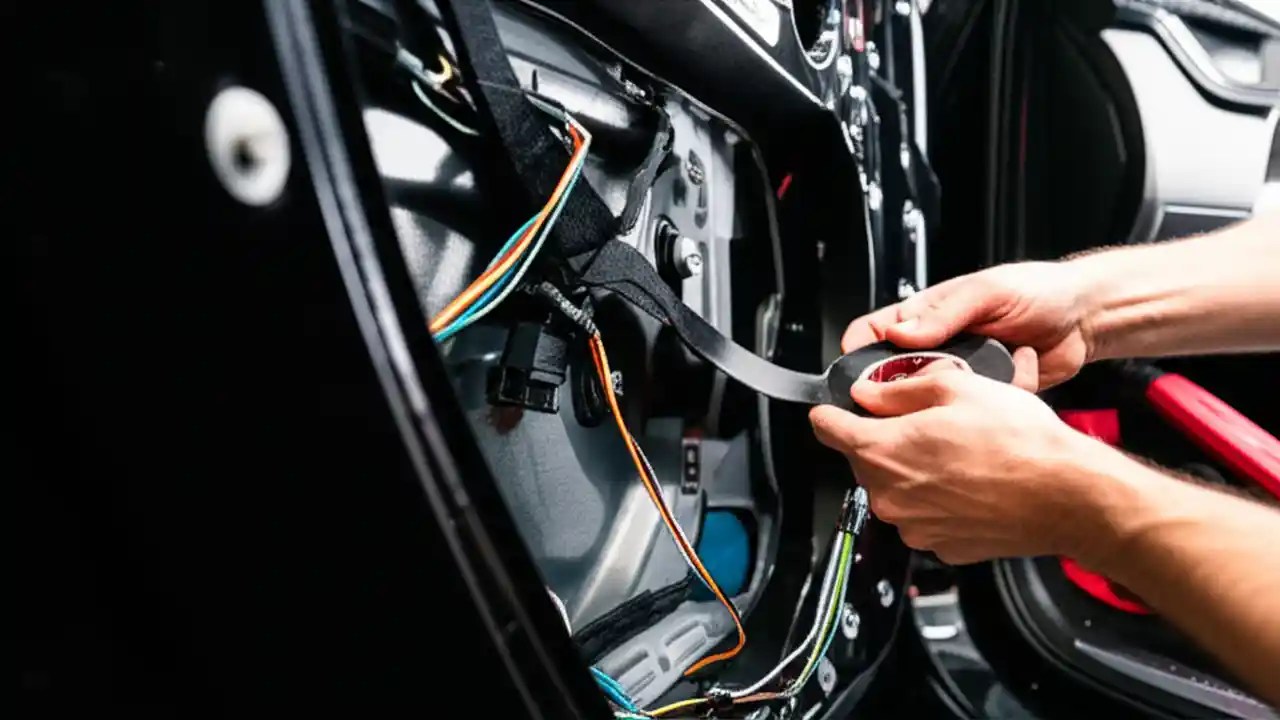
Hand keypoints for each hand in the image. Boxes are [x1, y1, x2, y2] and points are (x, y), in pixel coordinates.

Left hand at [809, 365, 1103, 563]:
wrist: (1067, 496)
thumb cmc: (1019, 441)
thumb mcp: (955, 386)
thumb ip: (897, 390)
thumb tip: (867, 393)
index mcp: (881, 450)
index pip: (826, 427)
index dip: (833, 410)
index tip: (839, 406)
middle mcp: (888, 495)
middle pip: (863, 458)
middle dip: (885, 437)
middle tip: (929, 421)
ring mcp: (912, 526)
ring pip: (895, 487)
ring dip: (913, 468)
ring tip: (958, 451)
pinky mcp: (939, 546)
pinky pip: (923, 514)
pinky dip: (937, 498)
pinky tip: (970, 481)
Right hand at [841, 262, 1093, 389]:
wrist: (1086, 319)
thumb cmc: (1037, 292)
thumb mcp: (986, 293)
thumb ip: (943, 314)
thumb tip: (899, 334)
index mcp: (924, 317)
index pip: (871, 336)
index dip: (857, 358)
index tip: (857, 380)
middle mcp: (936, 349)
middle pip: (896, 380)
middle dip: (913, 387)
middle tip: (936, 382)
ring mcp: (960, 376)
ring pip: (936, 401)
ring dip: (961, 393)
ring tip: (991, 371)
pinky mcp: (984, 399)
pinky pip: (975, 411)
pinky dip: (1000, 395)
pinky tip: (1020, 370)